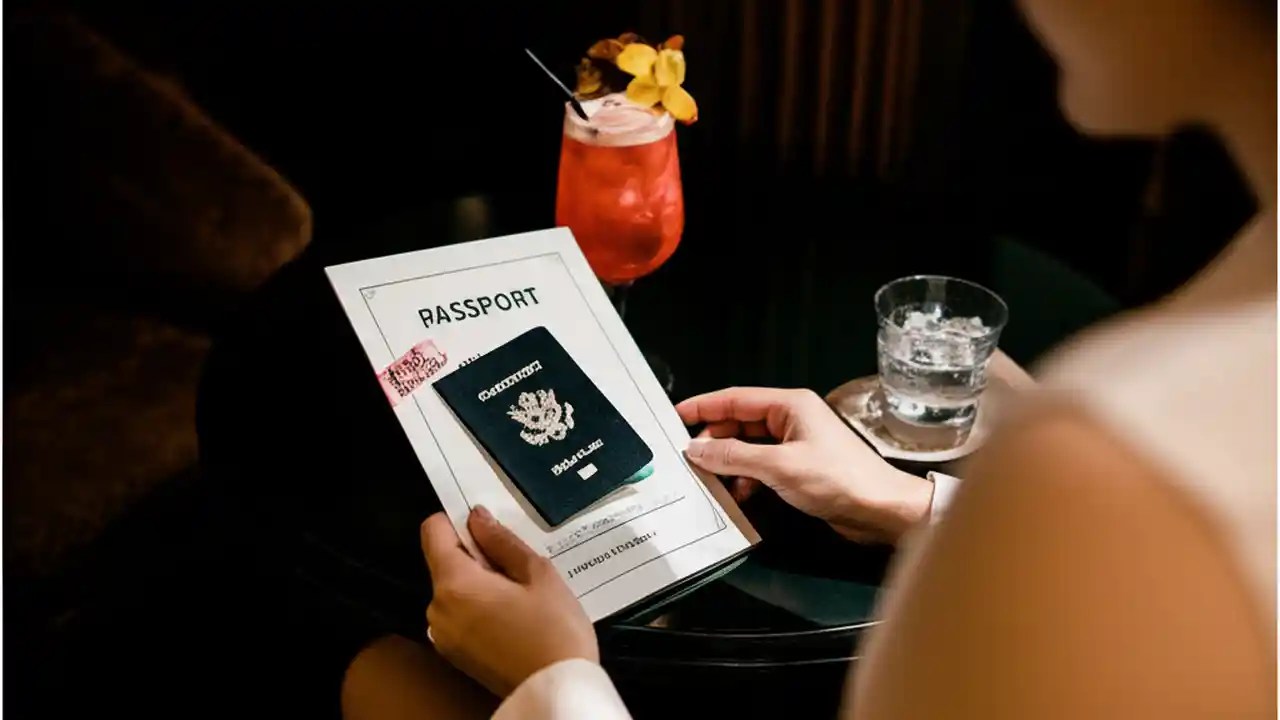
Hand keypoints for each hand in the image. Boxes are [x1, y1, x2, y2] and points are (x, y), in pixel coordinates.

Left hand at [420, 507, 597, 695]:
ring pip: (453, 588)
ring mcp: (443, 635)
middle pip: (444, 561)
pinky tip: (512, 615)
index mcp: (454, 585)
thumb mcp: (538, 575)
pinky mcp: (454, 653)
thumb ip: (502, 542)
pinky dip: (478, 606)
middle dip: (475, 555)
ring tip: (519, 594)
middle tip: (517, 566)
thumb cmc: (554, 631)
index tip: (489, 529)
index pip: (432, 531)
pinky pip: (458, 614)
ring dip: (479, 581)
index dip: (457, 520)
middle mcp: (438, 609)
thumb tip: (476, 517)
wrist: (555, 691)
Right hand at [676, 387, 933, 543]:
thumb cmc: (835, 479)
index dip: (703, 407)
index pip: (735, 398)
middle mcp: (791, 418)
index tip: (674, 416)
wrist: (881, 510)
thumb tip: (695, 449)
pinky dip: (746, 478)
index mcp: (789, 405)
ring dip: (729, 463)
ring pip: (748, 446)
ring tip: (710, 481)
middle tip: (689, 460)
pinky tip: (738, 494)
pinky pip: (761, 466)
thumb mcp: (778, 467)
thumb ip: (733, 456)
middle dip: (714, 440)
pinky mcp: (799, 467)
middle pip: (739, 422)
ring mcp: (796, 443)